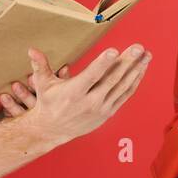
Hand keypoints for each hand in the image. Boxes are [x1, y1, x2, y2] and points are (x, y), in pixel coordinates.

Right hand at [8, 44, 150, 146]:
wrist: (53, 130)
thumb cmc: (49, 103)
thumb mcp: (43, 84)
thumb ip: (40, 65)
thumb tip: (31, 49)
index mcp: (73, 93)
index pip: (91, 76)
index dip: (103, 63)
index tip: (114, 51)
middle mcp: (89, 101)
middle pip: (112, 79)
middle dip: (127, 62)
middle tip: (138, 47)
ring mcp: (101, 108)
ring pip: (122, 87)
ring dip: (136, 70)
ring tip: (146, 54)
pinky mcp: (108, 112)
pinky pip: (125, 95)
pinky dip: (134, 82)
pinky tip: (141, 69)